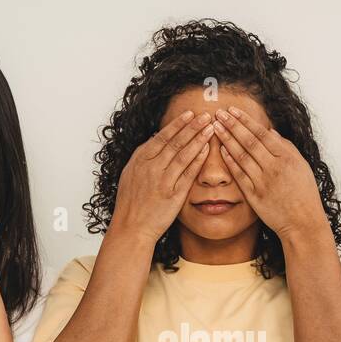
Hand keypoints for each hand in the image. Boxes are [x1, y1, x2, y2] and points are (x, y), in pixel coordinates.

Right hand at [110, 109, 213, 243]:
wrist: (130, 228)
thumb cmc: (130, 203)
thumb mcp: (130, 174)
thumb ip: (144, 157)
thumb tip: (156, 139)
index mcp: (140, 160)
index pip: (162, 137)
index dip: (177, 124)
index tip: (189, 113)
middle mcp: (151, 167)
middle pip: (175, 142)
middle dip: (192, 126)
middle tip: (206, 115)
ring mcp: (162, 181)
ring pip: (183, 154)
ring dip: (198, 139)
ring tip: (210, 128)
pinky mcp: (173, 195)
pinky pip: (188, 173)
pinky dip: (197, 160)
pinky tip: (207, 150)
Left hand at [211, 106, 327, 241]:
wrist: (303, 223)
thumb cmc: (304, 194)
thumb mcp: (301, 166)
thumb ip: (286, 147)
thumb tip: (270, 131)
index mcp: (286, 157)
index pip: (261, 133)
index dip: (245, 120)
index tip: (232, 110)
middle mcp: (274, 167)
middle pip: (249, 141)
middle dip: (232, 125)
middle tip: (219, 113)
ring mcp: (263, 182)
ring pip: (241, 156)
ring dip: (227, 140)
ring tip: (216, 128)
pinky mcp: (255, 196)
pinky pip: (240, 176)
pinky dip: (230, 162)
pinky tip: (221, 151)